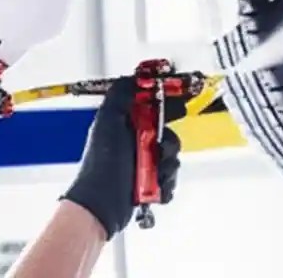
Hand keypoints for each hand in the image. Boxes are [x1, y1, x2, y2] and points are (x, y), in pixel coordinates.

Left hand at [62, 78, 184, 238]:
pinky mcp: (149, 186)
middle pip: (168, 134)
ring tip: (153, 173)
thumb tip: (132, 77)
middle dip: (169, 144)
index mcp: (125, 125)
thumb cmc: (101, 166)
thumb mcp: (108, 121)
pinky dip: (165, 186)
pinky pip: (170, 181)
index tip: (181, 100)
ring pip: (172, 158)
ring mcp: (143, 165)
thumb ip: (120, 96)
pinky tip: (154, 188)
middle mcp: (134, 144)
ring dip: (167, 167)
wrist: (101, 205)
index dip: (168, 102)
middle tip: (159, 150)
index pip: (152, 106)